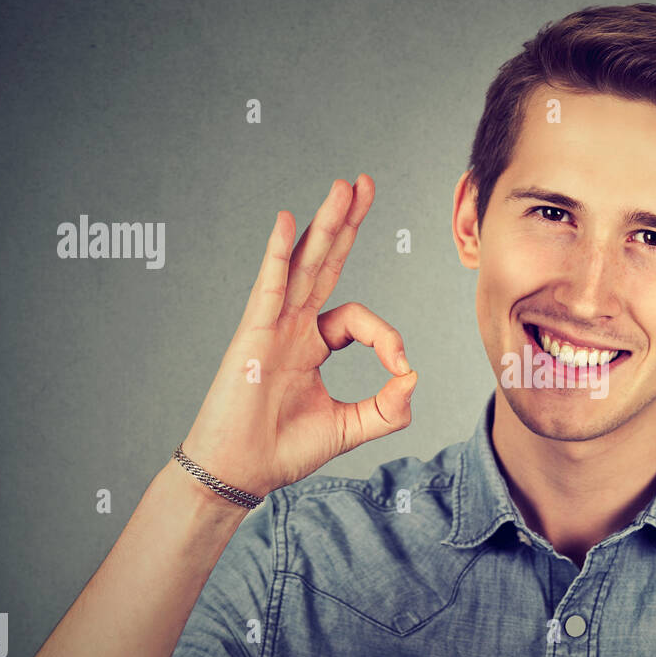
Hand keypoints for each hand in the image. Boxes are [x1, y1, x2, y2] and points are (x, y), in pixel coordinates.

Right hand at [179, 175, 417, 499]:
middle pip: (325, 262)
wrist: (241, 472)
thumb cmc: (283, 449)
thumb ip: (388, 406)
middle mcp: (293, 325)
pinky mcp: (252, 333)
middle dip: (346, 223)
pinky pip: (268, 285)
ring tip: (343, 187)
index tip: (400, 369)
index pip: (359, 319)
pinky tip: (287, 221)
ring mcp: (272, 325)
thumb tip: (414, 377)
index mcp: (314, 343)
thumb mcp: (352, 427)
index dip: (388, 338)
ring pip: (303, 263)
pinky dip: (278, 254)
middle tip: (364, 184)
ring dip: (325, 224)